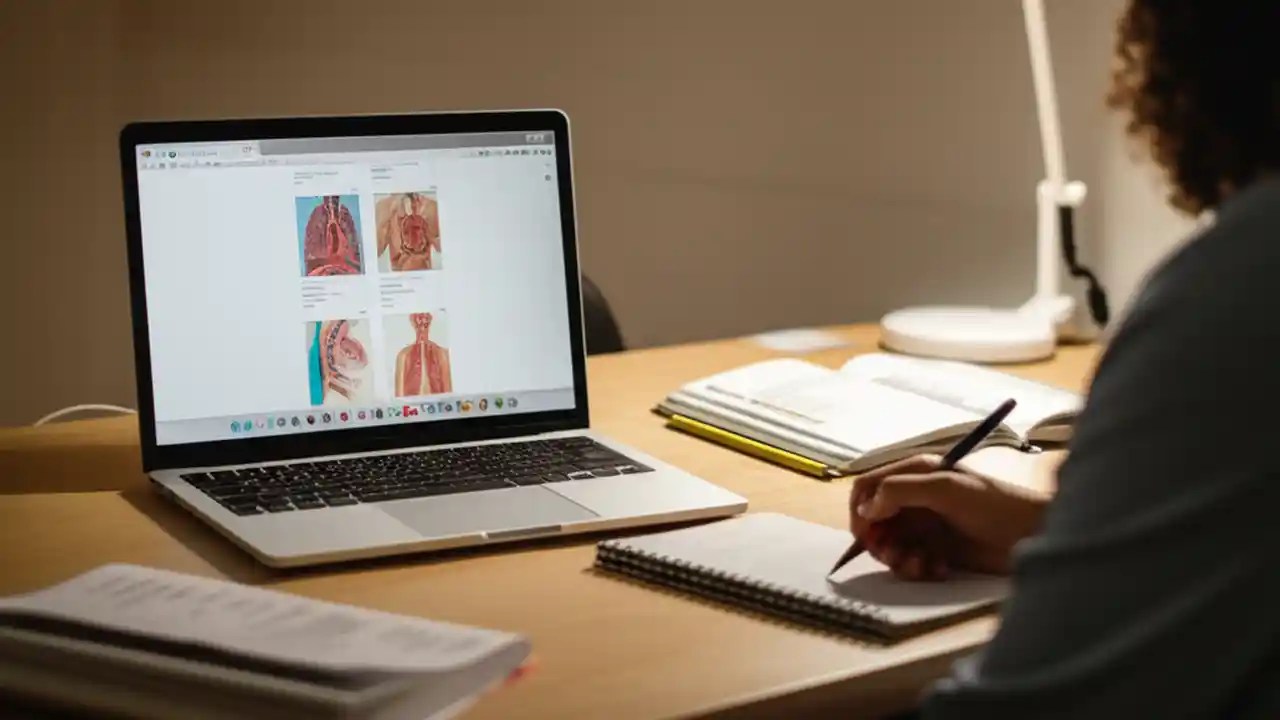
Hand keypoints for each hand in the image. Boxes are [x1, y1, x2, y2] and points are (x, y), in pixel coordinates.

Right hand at [849, 455, 1048, 580]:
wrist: (1033, 534)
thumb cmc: (994, 503)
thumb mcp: (945, 488)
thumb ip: (901, 491)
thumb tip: (867, 508)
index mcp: (914, 474)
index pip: (868, 486)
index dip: (860, 508)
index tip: (865, 532)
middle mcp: (915, 499)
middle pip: (874, 521)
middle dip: (878, 540)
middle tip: (893, 554)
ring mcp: (925, 526)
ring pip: (890, 545)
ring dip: (898, 559)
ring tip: (921, 564)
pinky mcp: (936, 551)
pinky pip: (910, 563)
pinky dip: (918, 569)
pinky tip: (939, 568)